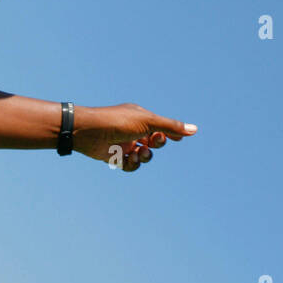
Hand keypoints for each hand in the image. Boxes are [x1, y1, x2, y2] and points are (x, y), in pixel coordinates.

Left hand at [72, 103, 196, 170]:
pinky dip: (132, 164)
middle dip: (157, 144)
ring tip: (139, 153)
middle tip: (152, 142)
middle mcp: (132, 129)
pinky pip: (130, 165)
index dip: (170, 133)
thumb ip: (170, 127)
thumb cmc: (118, 121)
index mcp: (139, 117)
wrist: (88, 131)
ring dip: (144, 157)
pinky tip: (128, 159)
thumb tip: (194, 129)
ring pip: (143, 155)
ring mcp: (123, 143)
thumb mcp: (148, 122)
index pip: (160, 126)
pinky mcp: (114, 156)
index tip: (179, 139)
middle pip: (154, 142)